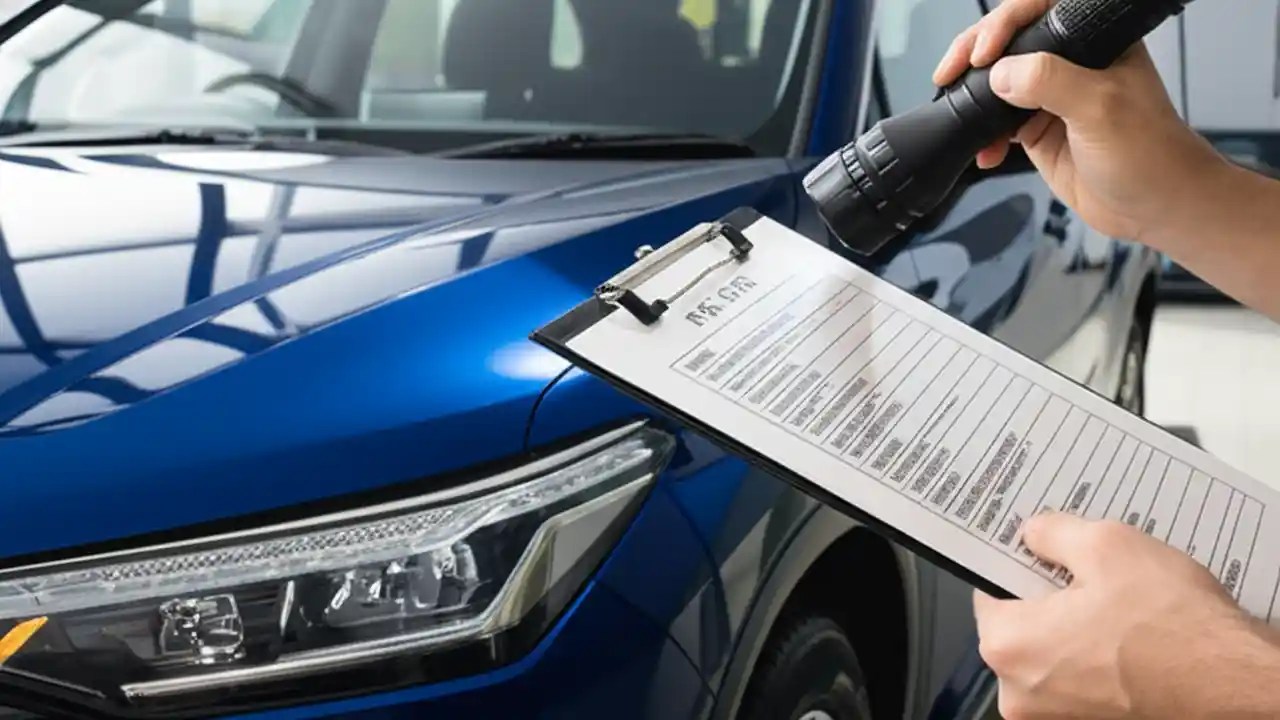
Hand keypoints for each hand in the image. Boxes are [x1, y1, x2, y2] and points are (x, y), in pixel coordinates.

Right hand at [932, 0, 1228, 245]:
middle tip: (951, 74)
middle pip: (1010, 43)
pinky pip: (996, 125)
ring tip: (957, 109)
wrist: (1156, 208)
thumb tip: (999, 73)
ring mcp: (1052, 98)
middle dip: (974, 56)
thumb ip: (1049, 81)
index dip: (1003, 24)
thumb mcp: (1100, 107)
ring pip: (997, 83)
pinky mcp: (1038, 131)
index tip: (982, 54)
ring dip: (972, 97)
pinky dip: (982, 136)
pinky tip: (984, 151)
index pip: (1039, 10)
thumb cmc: (1151, 154)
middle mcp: (1072, 63)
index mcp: (1096, 40)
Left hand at [975, 512, 1278, 718]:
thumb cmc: (1172, 623)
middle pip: (1019, 627)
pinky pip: (1079, 682)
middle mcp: (1020, 694)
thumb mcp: (1107, 545)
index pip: (989, 591)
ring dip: (1076, 630)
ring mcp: (1055, 719)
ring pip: (1052, 656)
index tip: (1042, 554)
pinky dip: (1097, 660)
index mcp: (1008, 646)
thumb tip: (1031, 533)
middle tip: (1092, 576)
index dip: (1019, 566)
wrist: (1237, 688)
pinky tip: (1132, 638)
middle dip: (1050, 599)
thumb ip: (1052, 534)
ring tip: (1120, 606)